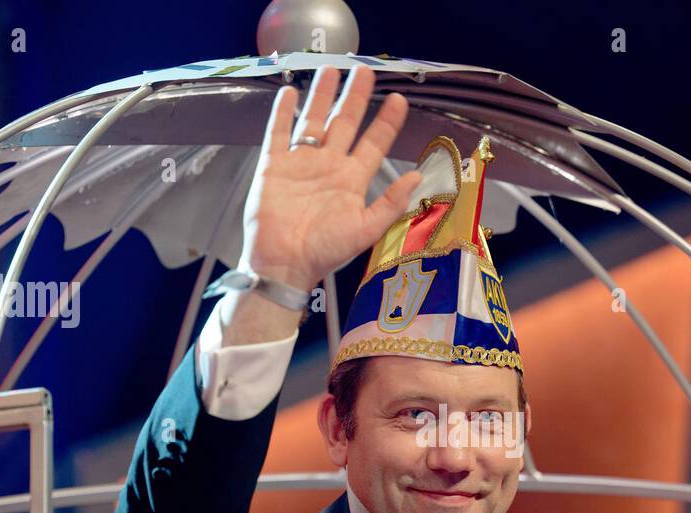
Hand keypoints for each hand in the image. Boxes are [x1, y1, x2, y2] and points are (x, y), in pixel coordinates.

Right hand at [238, 64, 423, 290]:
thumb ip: (391, 203)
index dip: (387, 122)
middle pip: (344, 123)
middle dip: (355, 97)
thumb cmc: (324, 252)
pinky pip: (278, 133)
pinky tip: (290, 94)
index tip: (399, 100)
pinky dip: (282, 113)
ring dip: (322, 95)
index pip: (374, 143)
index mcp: (351, 181)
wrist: (283, 264)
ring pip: (313, 121)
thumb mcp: (365, 230)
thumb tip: (417, 177)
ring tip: (330, 70)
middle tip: (364, 72)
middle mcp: (328, 167)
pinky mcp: (273, 166)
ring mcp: (300, 164)